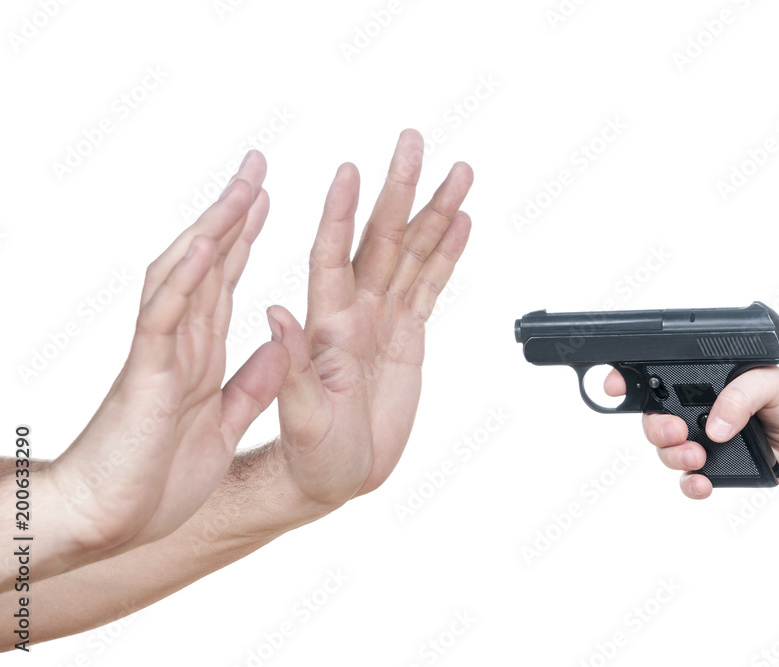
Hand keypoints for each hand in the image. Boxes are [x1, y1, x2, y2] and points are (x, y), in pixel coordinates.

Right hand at [42, 152, 288, 564]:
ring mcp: (162, 354)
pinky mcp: (147, 376)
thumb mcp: (224, 426)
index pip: (225, 281)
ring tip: (242, 187)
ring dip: (213, 229)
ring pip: (186, 275)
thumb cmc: (156, 478)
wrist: (108, 524)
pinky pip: (164, 318)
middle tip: (256, 165)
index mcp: (200, 354)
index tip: (266, 198)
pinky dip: (185, 280)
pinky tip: (207, 245)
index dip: (244, 238)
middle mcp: (181, 342)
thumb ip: (251, 386)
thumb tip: (277, 345)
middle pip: (207, 263)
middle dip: (233, 213)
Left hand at [264, 130, 472, 518]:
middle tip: (412, 143)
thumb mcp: (302, 418)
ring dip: (434, 213)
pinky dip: (447, 254)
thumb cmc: (313, 453)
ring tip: (457, 173)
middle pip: (382, 240)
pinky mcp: (407, 336)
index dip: (340, 215)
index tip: (350, 172)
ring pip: (413, 255)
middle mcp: (354, 312)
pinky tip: (461, 222)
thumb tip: (277, 314)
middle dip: (398, 191)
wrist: (335, 475)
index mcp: (326, 327)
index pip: (332, 256)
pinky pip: (430, 286)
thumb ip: (292, 366)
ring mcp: (383, 320)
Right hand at [605, 366, 778, 498]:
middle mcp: (696, 411)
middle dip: (656, 427)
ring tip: (697, 455)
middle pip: (653, 420)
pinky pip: (689, 481)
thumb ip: (740, 394)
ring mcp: (703, 441)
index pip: (656, 378)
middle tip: (676, 430)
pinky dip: (690, 484)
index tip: (617, 386)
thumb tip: (714, 425)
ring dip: (673, 455)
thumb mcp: (771, 381)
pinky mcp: (716, 470)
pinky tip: (701, 482)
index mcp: (702, 381)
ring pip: (666, 452)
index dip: (629, 381)